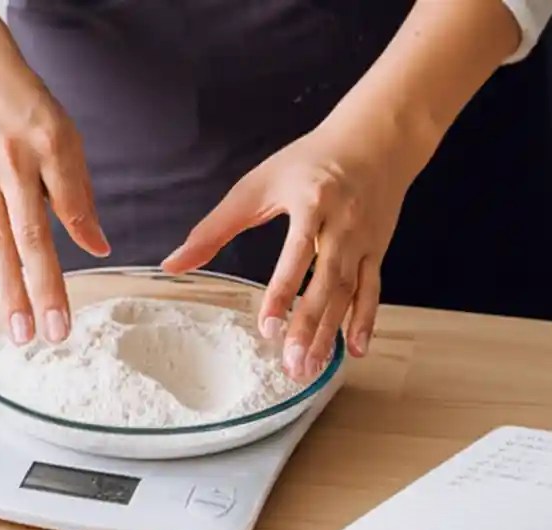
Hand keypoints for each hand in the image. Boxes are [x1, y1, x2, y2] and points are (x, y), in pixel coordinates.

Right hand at [0, 41, 108, 344]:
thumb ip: (77, 192)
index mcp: (50, 145)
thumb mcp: (61, 134)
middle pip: (30, 236)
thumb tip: (98, 245)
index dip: (80, 245)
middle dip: (44, 291)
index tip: (91, 281)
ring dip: (10, 292)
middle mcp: (12, 161)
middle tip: (55, 336)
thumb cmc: (18, 102)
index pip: (71, 205)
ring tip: (22, 333)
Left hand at [161, 123, 413, 380]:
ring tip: (312, 368)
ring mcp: (366, 239)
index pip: (297, 252)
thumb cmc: (310, 161)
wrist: (376, 140)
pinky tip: (354, 350)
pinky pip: (372, 291)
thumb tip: (173, 265)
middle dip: (311, 326)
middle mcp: (344, 223)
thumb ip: (215, 227)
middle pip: (328, 281)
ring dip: (332, 333)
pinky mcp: (378, 250)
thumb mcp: (258, 185)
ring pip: (350, 293)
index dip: (283, 291)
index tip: (267, 327)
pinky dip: (364, 321)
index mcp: (313, 201)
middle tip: (292, 364)